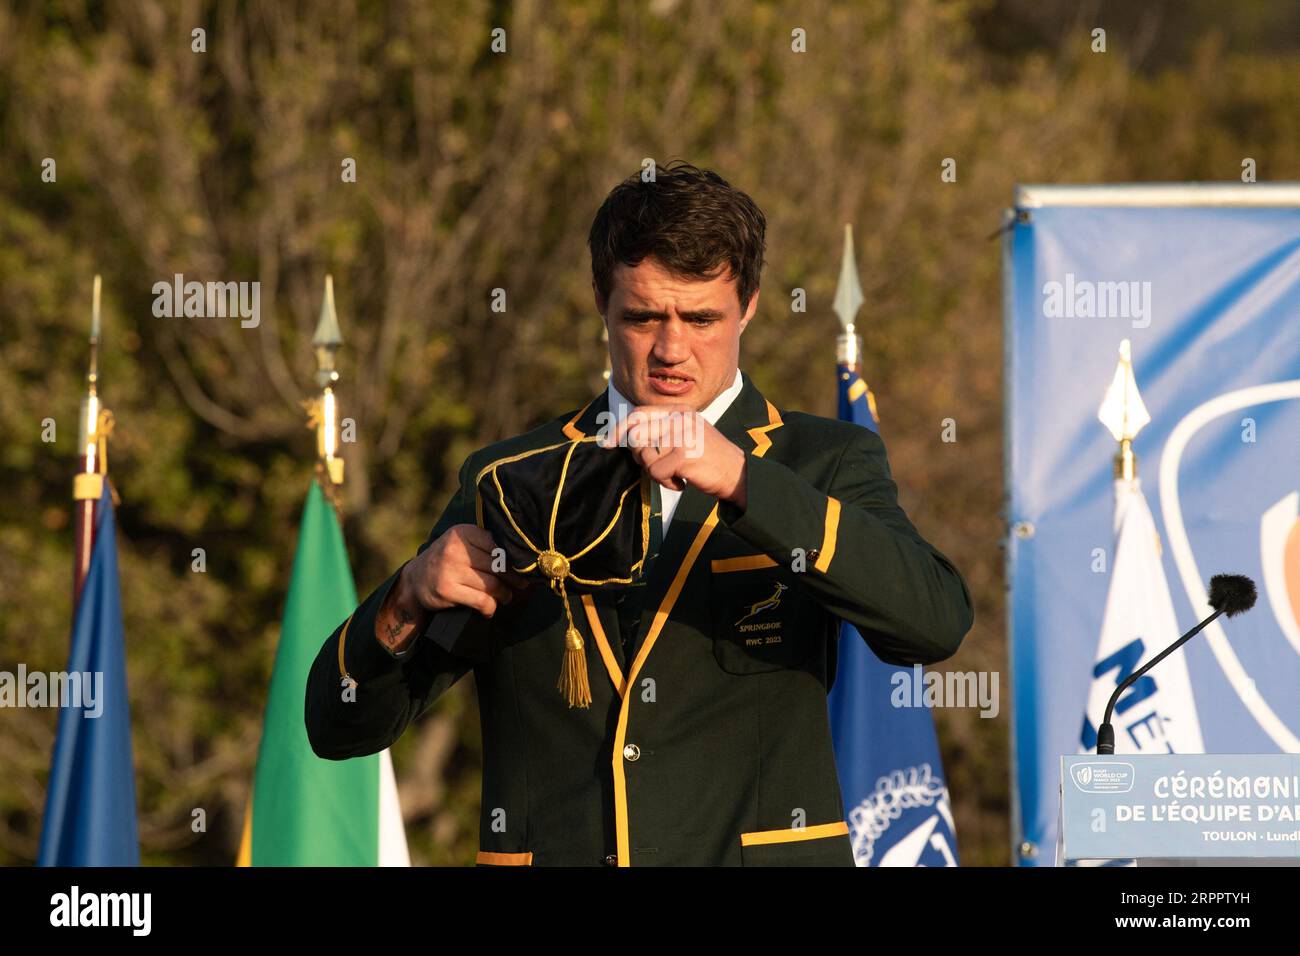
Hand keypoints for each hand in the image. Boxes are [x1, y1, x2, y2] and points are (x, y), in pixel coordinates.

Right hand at [402, 524, 529, 617]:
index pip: (500, 545)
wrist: (416, 579)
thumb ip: (488, 545)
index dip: (516, 559)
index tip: (526, 567)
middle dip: (514, 579)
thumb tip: (525, 557)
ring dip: (504, 595)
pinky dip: (490, 608)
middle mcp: (456, 548)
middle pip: (499, 566)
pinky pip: (482, 601)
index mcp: (463, 532)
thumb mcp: (464, 543)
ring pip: (493, 585)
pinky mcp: (447, 590)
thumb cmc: (449, 560)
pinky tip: (489, 609)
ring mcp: (450, 569)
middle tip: (521, 584)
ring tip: (506, 597)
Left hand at [601, 404, 747, 507]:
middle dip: (641, 458)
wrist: (738, 473)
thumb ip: (659, 430)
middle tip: (661, 467)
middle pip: (636, 436)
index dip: (618, 429)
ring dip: (657, 472)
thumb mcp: (685, 434)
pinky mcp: (685, 454)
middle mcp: (680, 417)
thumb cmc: (706, 458)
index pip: (638, 413)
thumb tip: (623, 437)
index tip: (606, 443)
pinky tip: (683, 481)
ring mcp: (683, 434)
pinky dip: (668, 483)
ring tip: (677, 472)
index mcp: (679, 409)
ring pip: (645, 457)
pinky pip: (656, 473)